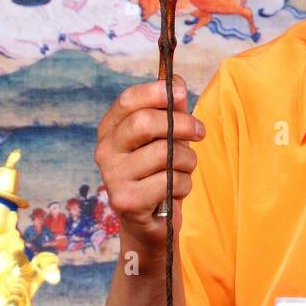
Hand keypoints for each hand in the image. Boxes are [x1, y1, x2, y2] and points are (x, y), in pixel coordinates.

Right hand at [94, 77, 204, 252]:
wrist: (151, 221)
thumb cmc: (161, 171)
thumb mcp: (168, 136)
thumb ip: (172, 110)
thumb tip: (177, 84)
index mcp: (111, 129)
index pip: (128, 100)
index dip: (156, 92)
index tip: (182, 93)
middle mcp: (105, 151)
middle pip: (145, 122)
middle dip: (182, 124)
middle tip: (200, 132)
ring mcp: (112, 177)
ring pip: (165, 154)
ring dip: (188, 161)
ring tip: (182, 170)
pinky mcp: (126, 201)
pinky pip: (170, 181)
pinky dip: (184, 185)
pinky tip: (174, 192)